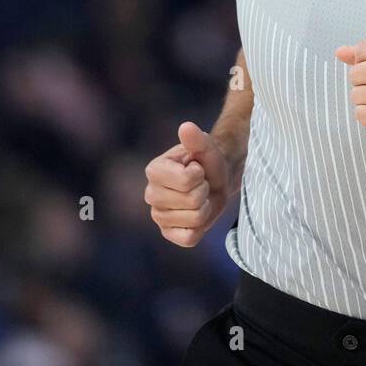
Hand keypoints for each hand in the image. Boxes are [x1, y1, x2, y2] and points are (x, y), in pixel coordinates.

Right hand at [144, 121, 232, 246]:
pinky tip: (197, 216)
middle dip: (204, 191)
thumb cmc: (207, 160)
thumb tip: (186, 128)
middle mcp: (151, 194)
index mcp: (154, 170)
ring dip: (205, 208)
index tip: (197, 169)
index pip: (185, 181)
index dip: (199, 175)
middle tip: (201, 184)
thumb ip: (196, 139)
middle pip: (192, 200)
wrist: (215, 179)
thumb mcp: (206, 146)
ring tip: (200, 198)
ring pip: (195, 219)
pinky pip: (190, 238)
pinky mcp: (168, 233)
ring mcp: (158, 216)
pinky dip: (201, 228)